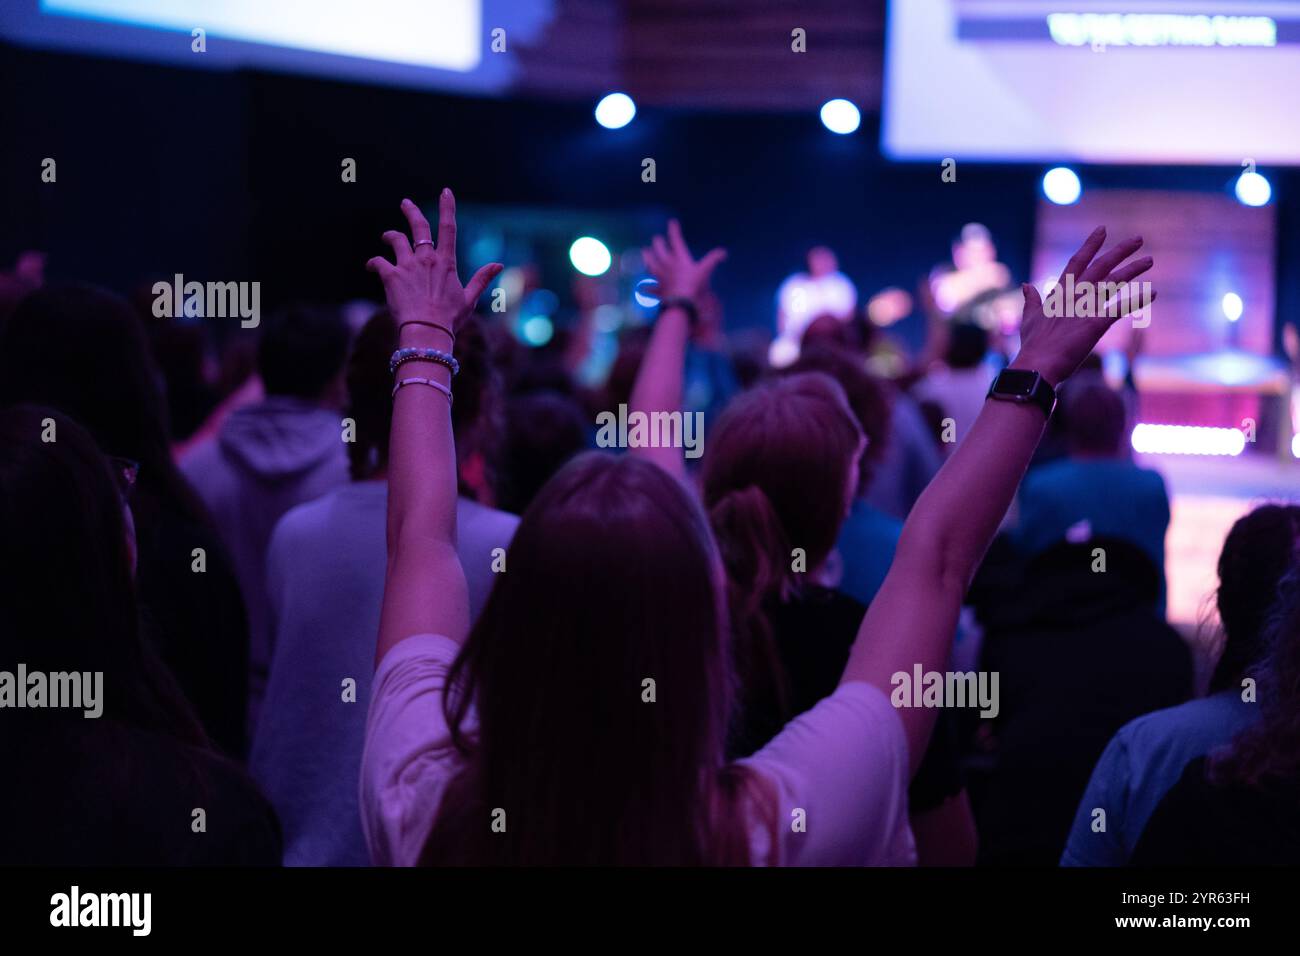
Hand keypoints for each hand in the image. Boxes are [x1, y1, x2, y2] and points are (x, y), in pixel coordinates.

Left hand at [366, 190, 501, 329]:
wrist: (428, 331)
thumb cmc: (450, 319)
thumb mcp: (470, 299)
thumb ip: (482, 279)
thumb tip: (499, 265)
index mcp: (446, 262)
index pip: (448, 228)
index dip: (447, 207)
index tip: (445, 192)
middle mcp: (426, 259)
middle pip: (418, 227)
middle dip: (410, 211)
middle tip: (405, 203)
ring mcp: (407, 266)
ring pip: (395, 239)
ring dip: (390, 236)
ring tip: (387, 237)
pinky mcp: (390, 276)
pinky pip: (377, 262)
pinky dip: (373, 263)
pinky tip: (371, 267)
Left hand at [643, 219, 725, 302]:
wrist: (680, 302)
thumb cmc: (693, 285)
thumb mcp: (706, 270)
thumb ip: (713, 259)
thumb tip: (724, 252)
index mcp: (679, 258)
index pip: (675, 240)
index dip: (674, 230)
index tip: (672, 222)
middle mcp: (666, 264)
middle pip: (659, 249)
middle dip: (658, 242)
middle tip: (657, 238)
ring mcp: (659, 276)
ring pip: (649, 262)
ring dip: (647, 256)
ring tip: (644, 250)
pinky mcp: (656, 288)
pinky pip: (649, 287)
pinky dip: (646, 287)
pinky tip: (641, 287)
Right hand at [1013, 226, 1153, 386]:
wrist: (1037, 364)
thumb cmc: (1032, 345)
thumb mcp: (1029, 318)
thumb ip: (1030, 300)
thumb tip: (1026, 285)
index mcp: (1059, 293)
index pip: (1077, 262)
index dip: (1090, 246)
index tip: (1102, 230)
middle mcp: (1074, 295)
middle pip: (1101, 266)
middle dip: (1120, 251)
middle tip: (1138, 239)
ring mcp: (1085, 308)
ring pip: (1113, 282)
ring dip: (1133, 270)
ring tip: (1149, 260)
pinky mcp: (1096, 323)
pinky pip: (1120, 308)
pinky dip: (1137, 300)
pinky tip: (1153, 293)